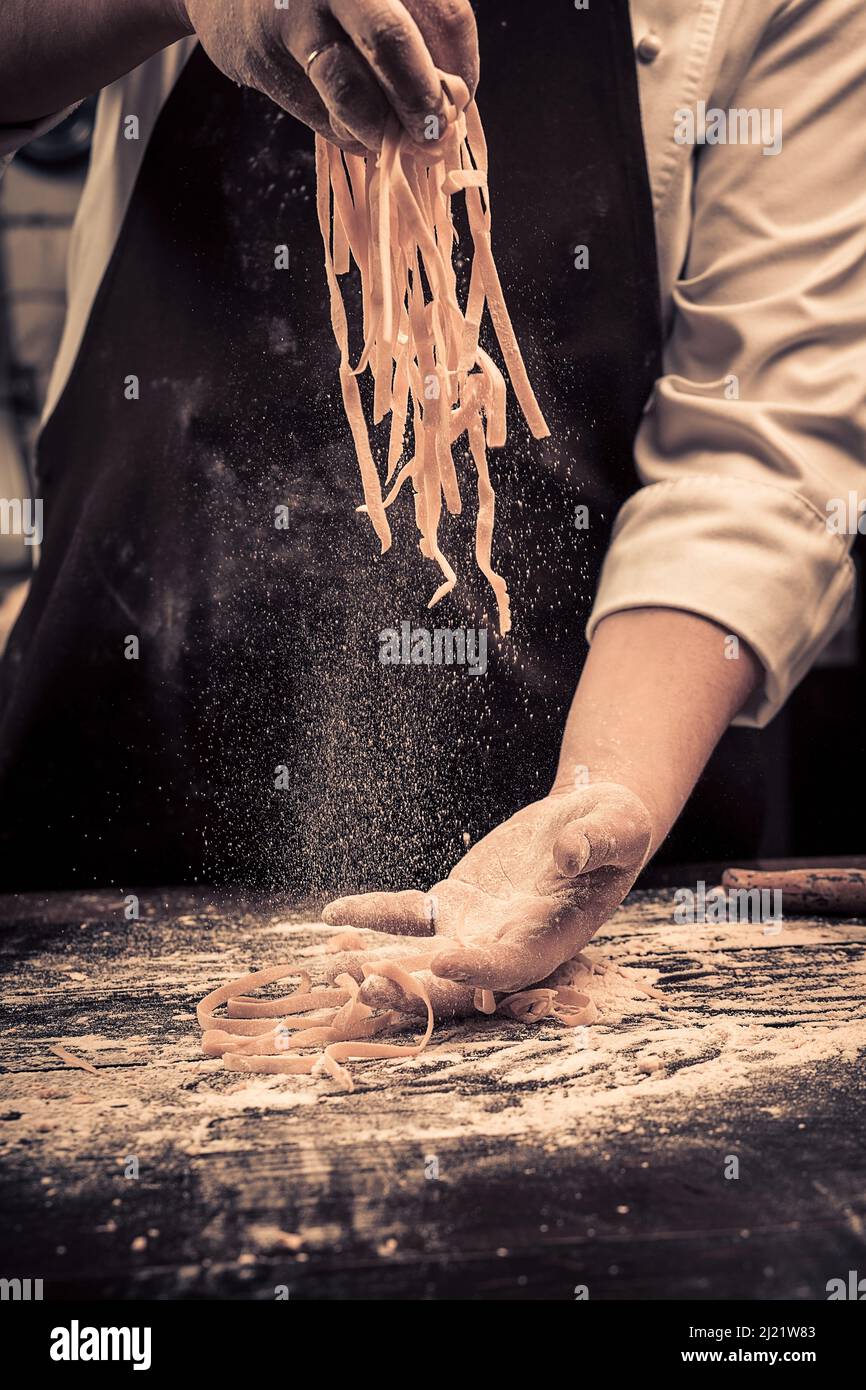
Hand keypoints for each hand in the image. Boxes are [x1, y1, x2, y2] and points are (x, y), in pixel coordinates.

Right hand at [178, 0, 478, 150]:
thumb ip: (417, 25)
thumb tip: (453, 97)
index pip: (439, 5)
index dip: (461, 60)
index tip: (462, 95)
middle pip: (389, 41)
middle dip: (422, 100)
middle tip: (436, 134)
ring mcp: (287, 18)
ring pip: (350, 90)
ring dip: (384, 128)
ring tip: (400, 140)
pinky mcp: (261, 60)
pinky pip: (320, 116)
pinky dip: (352, 133)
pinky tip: (362, 131)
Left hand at [321, 782, 654, 1016]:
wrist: (591, 822)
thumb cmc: (615, 828)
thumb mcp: (619, 828)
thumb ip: (597, 843)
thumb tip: (570, 852)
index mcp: (550, 938)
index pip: (510, 964)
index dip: (478, 969)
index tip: (443, 961)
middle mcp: (507, 944)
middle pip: (455, 980)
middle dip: (411, 990)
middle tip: (366, 990)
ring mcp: (475, 927)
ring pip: (421, 955)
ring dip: (378, 963)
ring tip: (330, 967)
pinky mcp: (455, 902)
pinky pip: (408, 915)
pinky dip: (372, 916)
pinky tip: (332, 916)